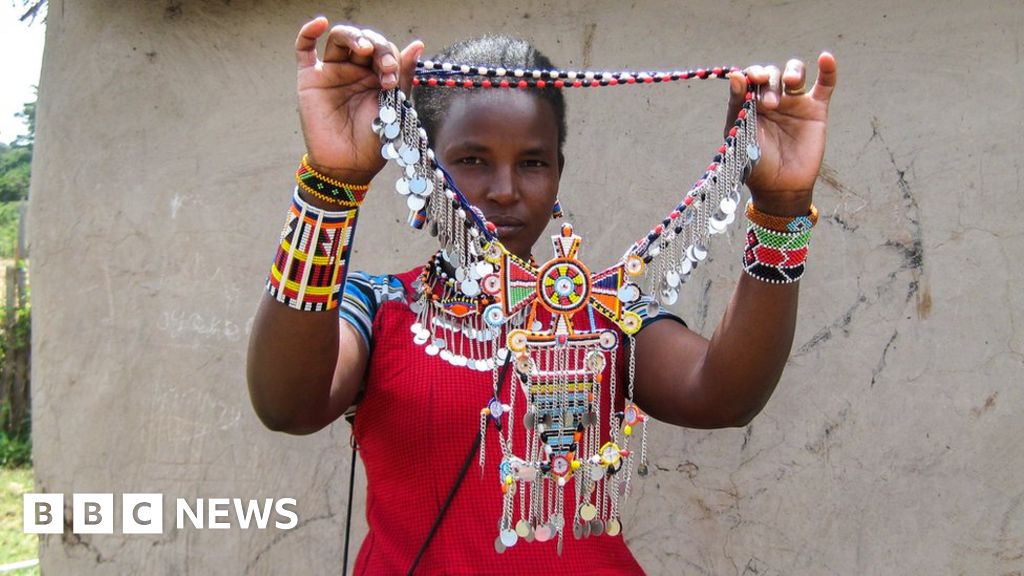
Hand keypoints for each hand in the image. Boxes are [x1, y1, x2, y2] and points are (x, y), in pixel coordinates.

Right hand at [294, 18, 423, 183]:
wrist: (348, 167)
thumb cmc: (373, 142)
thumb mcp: (394, 106)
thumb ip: (402, 75)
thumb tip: (418, 43)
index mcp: (377, 76)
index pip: (384, 51)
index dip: (390, 57)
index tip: (392, 78)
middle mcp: (355, 71)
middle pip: (364, 41)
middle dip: (377, 48)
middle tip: (385, 66)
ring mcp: (332, 73)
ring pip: (340, 39)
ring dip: (354, 37)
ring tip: (364, 48)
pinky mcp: (310, 79)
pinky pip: (304, 49)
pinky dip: (308, 32)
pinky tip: (320, 22)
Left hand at [725, 53, 837, 215]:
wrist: (780, 187)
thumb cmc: (755, 163)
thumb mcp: (739, 133)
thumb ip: (737, 104)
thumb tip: (735, 74)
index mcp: (750, 103)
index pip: (751, 77)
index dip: (754, 73)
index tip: (756, 79)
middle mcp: (772, 99)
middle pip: (773, 74)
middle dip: (771, 83)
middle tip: (771, 105)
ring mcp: (794, 103)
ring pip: (795, 73)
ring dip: (793, 72)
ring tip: (791, 84)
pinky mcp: (816, 109)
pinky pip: (825, 85)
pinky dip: (828, 70)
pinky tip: (826, 58)